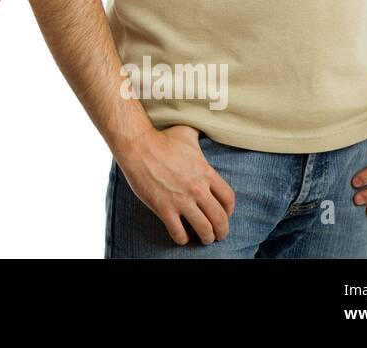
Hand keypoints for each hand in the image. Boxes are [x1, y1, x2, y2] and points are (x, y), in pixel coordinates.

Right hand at [117, 125, 235, 245]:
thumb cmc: (161, 138)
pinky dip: (182, 239)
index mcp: (206, 172)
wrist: (137, 145)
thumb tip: (206, 125)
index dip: (229, 210)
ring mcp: (181, 200)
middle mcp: (197, 189)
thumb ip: (200, 134)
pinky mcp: (164, 208)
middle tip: (219, 235)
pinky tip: (182, 237)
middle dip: (222, 231)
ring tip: (204, 239)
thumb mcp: (187, 132)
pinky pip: (178, 232)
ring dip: (206, 238)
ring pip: (203, 229)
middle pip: (219, 218)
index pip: (228, 199)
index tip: (225, 214)